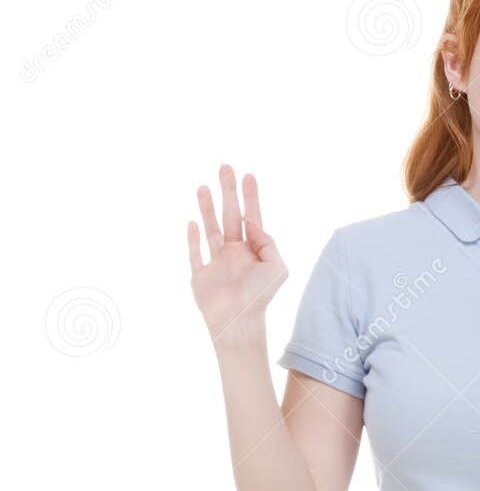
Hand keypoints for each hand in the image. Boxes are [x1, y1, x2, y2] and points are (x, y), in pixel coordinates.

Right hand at [188, 164, 287, 344]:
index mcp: (252, 251)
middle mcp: (234, 253)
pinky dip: (192, 239)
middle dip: (227, 192)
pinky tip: (191, 222)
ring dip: (207, 207)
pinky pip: (195, 254)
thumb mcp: (277, 267)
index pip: (251, 217)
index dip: (250, 197)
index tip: (248, 175)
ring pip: (210, 229)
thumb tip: (251, 224)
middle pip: (229, 216)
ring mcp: (216, 263)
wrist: (239, 323)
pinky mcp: (200, 276)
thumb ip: (268, 242)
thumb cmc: (261, 298)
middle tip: (225, 167)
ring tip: (203, 186)